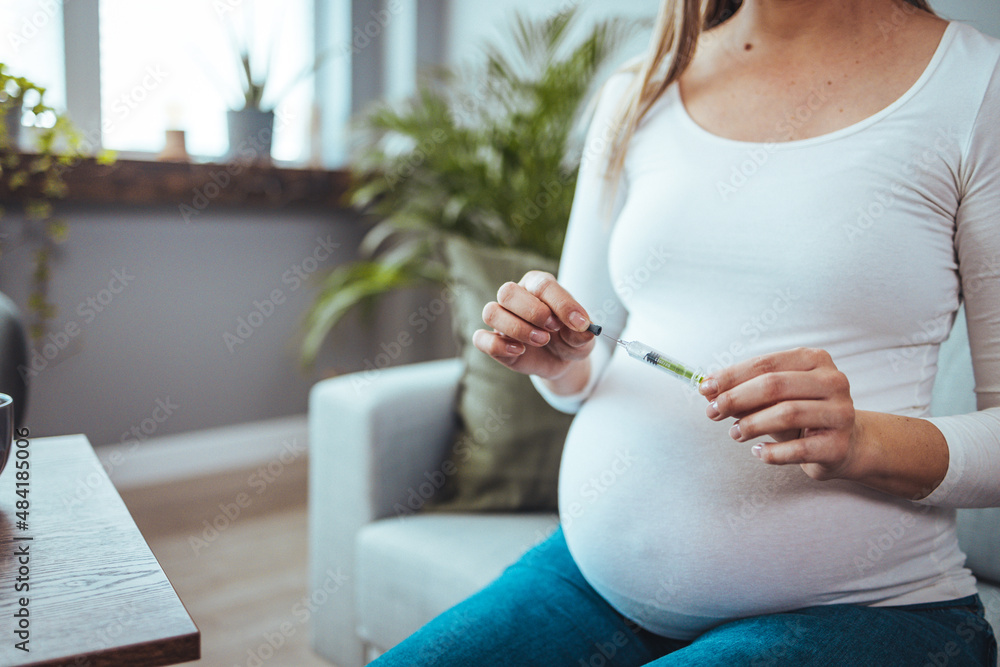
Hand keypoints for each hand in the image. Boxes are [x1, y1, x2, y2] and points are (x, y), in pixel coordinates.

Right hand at [473, 271, 594, 380]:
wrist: (561, 360)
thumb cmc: (570, 339)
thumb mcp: (583, 337)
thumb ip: (582, 332)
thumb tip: (583, 329)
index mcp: (538, 285)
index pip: (542, 285)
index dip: (561, 304)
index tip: (578, 323)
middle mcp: (516, 297)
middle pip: (507, 291)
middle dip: (533, 312)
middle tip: (553, 329)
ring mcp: (502, 319)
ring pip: (491, 312)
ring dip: (517, 328)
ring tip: (542, 340)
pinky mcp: (494, 341)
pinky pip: (480, 338)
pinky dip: (498, 345)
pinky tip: (521, 351)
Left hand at [699, 348, 859, 480]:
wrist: (846, 444)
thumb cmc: (803, 414)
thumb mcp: (775, 398)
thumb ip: (746, 391)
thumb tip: (709, 391)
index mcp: (815, 359)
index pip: (765, 364)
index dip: (731, 376)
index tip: (705, 388)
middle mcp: (833, 381)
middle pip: (774, 385)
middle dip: (736, 398)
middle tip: (712, 411)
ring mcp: (841, 413)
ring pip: (786, 414)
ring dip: (751, 424)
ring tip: (734, 433)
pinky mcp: (839, 445)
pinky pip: (798, 449)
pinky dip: (771, 453)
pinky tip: (757, 451)